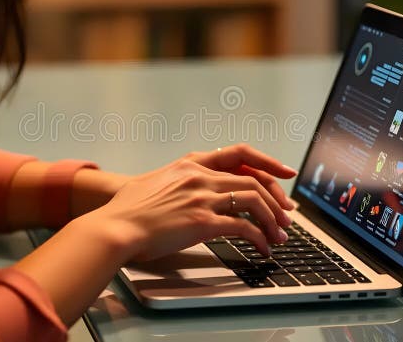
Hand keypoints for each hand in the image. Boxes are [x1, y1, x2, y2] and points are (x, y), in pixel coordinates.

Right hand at [83, 144, 296, 260]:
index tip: (285, 173)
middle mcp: (200, 176)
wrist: (114, 226)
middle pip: (254, 181)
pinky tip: (262, 249)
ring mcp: (202, 198)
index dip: (267, 162)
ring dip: (273, 221)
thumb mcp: (154, 182)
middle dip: (277, 201)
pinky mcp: (202, 222)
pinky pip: (243, 228)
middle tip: (287, 217)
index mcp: (190, 164)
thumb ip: (177, 181)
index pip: (239, 153)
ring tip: (279, 237)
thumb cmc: (128, 210)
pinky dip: (259, 239)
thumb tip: (186, 189)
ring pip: (254, 202)